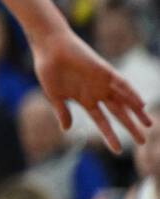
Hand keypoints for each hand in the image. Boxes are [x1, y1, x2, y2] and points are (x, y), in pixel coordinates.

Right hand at [31, 27, 151, 152]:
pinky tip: (140, 104)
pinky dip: (131, 93)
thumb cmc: (48, 70)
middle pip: (118, 113)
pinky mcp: (104, 70)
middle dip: (130, 127)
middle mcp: (97, 92)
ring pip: (124, 100)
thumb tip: (66, 130)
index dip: (110, 136)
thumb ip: (62, 112)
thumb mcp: (54, 95)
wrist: (50, 47)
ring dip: (137, 112)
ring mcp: (102, 82)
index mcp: (85, 100)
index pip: (102, 121)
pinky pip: (121, 83)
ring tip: (149, 125)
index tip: (118, 150)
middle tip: (143, 141)